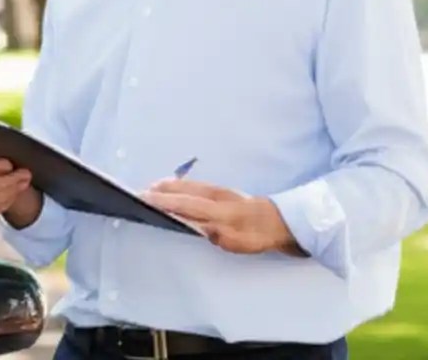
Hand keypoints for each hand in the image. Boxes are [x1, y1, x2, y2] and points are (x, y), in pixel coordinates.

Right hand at [142, 178, 306, 256]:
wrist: (284, 221)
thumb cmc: (258, 234)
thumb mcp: (237, 241)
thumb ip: (215, 234)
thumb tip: (194, 226)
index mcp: (217, 209)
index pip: (185, 204)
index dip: (164, 202)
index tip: (144, 198)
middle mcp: (216, 196)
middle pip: (184, 190)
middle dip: (162, 190)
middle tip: (142, 190)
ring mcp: (220, 192)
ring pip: (190, 186)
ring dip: (171, 186)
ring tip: (155, 187)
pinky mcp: (224, 192)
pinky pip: (197, 186)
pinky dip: (182, 185)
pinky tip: (178, 188)